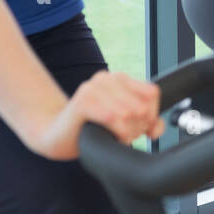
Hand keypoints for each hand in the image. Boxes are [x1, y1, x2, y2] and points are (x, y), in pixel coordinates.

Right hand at [30, 71, 163, 160]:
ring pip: (129, 113)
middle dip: (137, 127)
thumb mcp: (124, 123)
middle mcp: (106, 78)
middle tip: (125, 134)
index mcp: (119, 78)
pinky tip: (109, 135)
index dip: (151, 115)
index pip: (152, 93)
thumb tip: (157, 128)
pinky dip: (116, 132)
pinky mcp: (82, 101)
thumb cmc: (90, 127)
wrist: (56, 135)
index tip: (141, 127)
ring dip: (127, 132)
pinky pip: (112, 117)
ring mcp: (92, 88)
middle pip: (142, 106)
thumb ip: (146, 122)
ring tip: (115, 136)